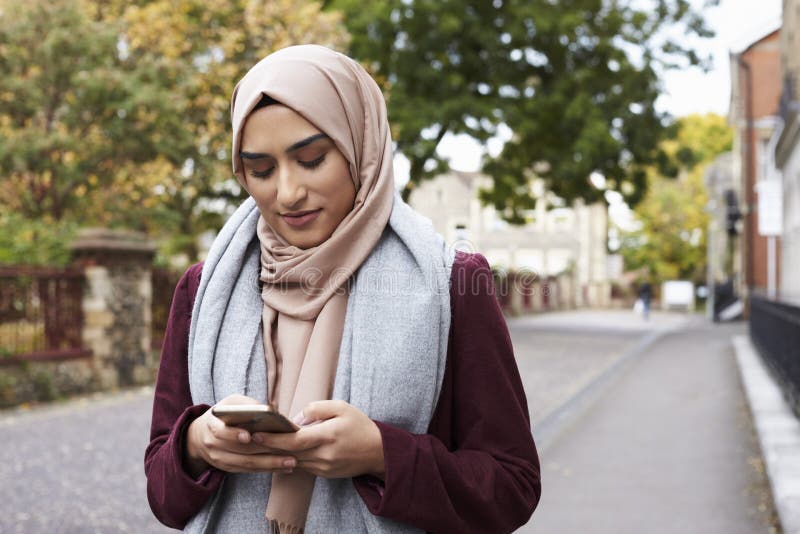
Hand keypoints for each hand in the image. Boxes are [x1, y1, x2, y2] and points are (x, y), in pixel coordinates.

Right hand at [184, 394, 296, 477]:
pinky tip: (284, 467)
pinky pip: (248, 470)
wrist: (200, 435)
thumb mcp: (230, 403)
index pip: (221, 431)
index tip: (248, 436)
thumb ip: (247, 404)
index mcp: (212, 425)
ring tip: (291, 462)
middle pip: (241, 451)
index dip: (234, 434)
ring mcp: (220, 459)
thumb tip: (271, 410)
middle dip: (266, 452)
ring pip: (247, 464)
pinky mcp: (228, 468)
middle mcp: (213, 445)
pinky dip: (266, 469)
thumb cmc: (223, 414)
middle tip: (289, 452)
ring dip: (270, 464)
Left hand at [251, 400, 384, 479]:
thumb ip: (316, 409)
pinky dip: (289, 459)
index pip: (294, 440)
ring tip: (258, 445)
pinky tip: (278, 453)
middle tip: (248, 440)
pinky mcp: (325, 474)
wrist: (378, 451)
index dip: (273, 438)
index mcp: (327, 435)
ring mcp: (324, 467)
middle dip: (267, 446)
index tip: (256, 433)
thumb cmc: (359, 425)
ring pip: (293, 461)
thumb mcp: (341, 407)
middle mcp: (324, 455)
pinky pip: (302, 466)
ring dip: (276, 455)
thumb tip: (295, 419)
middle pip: (289, 453)